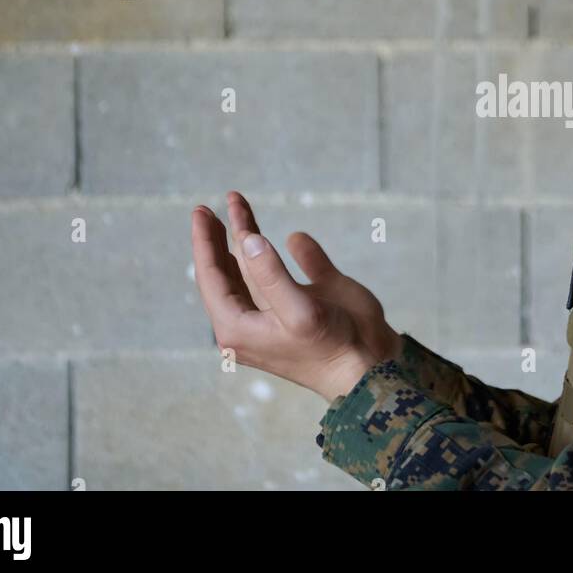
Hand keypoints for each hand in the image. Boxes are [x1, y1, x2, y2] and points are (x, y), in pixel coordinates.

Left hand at [190, 191, 404, 399]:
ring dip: (246, 237)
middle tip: (207, 208)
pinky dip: (278, 252)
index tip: (201, 211)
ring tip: (237, 206)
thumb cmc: (331, 347)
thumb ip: (272, 275)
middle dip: (219, 237)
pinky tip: (279, 235)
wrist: (371, 366)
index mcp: (239, 326)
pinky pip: (282, 273)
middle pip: (225, 271)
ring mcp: (276, 310)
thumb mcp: (299, 312)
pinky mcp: (303, 303)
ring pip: (250, 268)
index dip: (205, 243)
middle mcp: (251, 319)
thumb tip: (249, 240)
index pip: (212, 278)